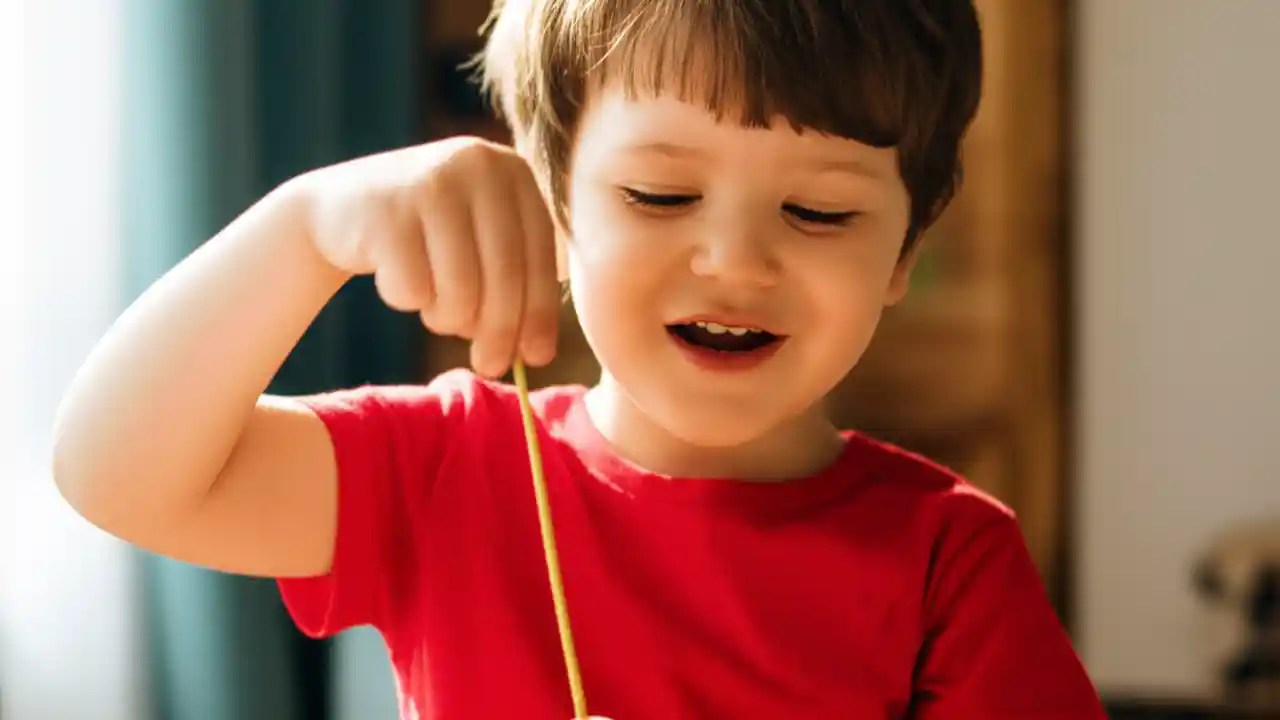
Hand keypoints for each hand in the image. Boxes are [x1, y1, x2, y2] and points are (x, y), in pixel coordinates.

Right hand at [289, 136, 559, 377]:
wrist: (343, 208)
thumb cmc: (429, 238)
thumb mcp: (482, 240)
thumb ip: (518, 281)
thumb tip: (540, 355)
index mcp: (512, 171)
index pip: (540, 255)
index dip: (541, 313)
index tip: (536, 358)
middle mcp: (476, 165)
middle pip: (504, 275)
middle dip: (499, 332)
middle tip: (489, 365)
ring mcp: (429, 183)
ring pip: (461, 289)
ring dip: (448, 318)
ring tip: (436, 307)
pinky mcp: (385, 212)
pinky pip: (413, 290)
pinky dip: (407, 299)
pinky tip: (395, 275)